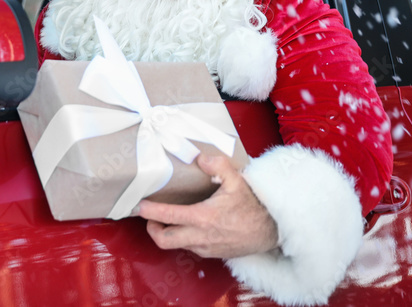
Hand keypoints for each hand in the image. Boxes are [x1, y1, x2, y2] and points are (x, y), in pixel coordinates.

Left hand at [136, 153, 278, 258]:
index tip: (139, 205)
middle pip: (164, 240)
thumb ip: (218, 166)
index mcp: (203, 218)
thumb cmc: (253, 206)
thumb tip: (200, 158)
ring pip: (177, 245)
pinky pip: (190, 247)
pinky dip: (183, 238)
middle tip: (149, 216)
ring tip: (166, 219)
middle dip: (152, 229)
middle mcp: (201, 236)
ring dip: (168, 233)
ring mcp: (206, 247)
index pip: (168, 216)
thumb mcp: (237, 180)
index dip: (149, 211)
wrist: (272, 231)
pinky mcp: (212, 253)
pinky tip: (188, 226)